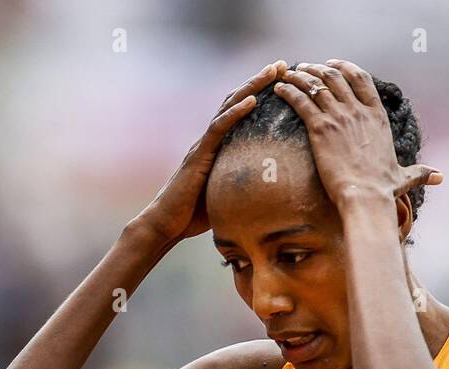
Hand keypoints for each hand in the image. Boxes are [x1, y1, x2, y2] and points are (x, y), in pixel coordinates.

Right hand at [135, 60, 287, 242]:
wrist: (166, 224)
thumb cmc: (195, 215)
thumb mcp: (227, 195)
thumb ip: (242, 185)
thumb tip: (269, 192)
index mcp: (218, 146)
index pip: (241, 113)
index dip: (260, 95)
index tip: (281, 81)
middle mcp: (210, 139)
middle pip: (237, 101)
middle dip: (260, 81)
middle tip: (281, 64)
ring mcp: (204, 144)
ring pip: (229, 107)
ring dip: (252, 87)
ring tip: (271, 72)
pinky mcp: (199, 155)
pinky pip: (219, 129)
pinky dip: (236, 112)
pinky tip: (252, 100)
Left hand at [274, 60, 441, 210]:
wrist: (366, 197)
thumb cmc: (383, 190)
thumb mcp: (405, 176)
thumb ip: (420, 172)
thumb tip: (440, 178)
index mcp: (376, 116)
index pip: (361, 80)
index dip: (345, 68)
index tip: (332, 64)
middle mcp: (358, 111)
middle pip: (335, 77)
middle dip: (319, 68)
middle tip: (305, 68)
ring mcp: (338, 117)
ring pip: (316, 85)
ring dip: (300, 76)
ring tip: (289, 74)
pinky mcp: (320, 129)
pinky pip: (301, 101)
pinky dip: (289, 91)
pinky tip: (279, 89)